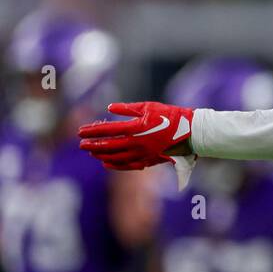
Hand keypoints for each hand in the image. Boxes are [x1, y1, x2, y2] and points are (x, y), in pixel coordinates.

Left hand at [79, 102, 194, 170]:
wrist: (191, 132)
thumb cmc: (171, 116)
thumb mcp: (149, 106)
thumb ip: (127, 108)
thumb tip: (109, 108)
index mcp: (136, 127)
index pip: (108, 130)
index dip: (92, 130)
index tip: (80, 131)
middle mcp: (137, 142)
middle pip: (109, 145)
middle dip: (93, 144)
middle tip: (81, 145)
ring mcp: (143, 153)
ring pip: (116, 156)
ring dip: (102, 154)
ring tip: (91, 152)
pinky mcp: (149, 160)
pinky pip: (128, 165)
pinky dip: (116, 165)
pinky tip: (106, 163)